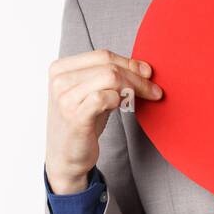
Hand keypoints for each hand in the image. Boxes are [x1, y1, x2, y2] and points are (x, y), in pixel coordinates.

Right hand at [46, 49, 162, 192]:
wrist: (66, 158)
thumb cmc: (82, 123)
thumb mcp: (93, 93)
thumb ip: (111, 76)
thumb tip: (143, 67)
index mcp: (60, 68)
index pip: (103, 55)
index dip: (129, 63)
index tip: (148, 73)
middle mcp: (59, 80)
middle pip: (109, 65)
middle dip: (137, 77)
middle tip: (153, 90)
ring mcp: (64, 98)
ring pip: (110, 77)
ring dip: (132, 89)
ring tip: (137, 101)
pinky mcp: (74, 116)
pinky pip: (105, 97)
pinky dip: (118, 101)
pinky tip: (119, 108)